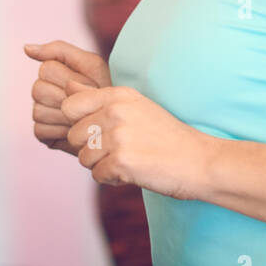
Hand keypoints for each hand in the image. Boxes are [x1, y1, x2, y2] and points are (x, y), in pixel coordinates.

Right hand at [24, 40, 110, 155]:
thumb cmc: (107, 89)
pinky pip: (40, 130)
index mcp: (53, 71)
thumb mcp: (91, 64)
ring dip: (65, 116)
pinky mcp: (43, 133)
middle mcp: (42, 91)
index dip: (70, 79)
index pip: (46, 70)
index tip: (89, 84)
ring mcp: (40, 112)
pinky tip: (75, 129)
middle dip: (67, 98)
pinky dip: (60, 132)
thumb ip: (59, 50)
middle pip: (39, 90)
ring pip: (38, 111)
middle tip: (87, 102)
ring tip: (83, 116)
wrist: (118, 120)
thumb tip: (26, 48)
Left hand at [60, 79, 212, 200]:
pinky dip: (113, 179)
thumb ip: (99, 98)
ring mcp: (118, 136)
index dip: (78, 123)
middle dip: (90, 148)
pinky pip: (97, 175)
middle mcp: (115, 112)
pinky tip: (134, 172)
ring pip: (83, 158)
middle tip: (118, 150)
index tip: (98, 131)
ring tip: (129, 160)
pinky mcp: (121, 161)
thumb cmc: (166, 136)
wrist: (200, 161)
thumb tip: (66, 87)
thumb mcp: (135, 106)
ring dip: (102, 165)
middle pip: (73, 135)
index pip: (69, 106)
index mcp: (118, 95)